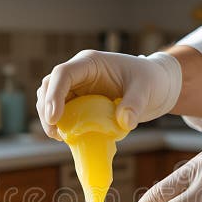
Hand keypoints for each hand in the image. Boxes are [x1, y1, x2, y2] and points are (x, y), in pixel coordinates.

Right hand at [37, 50, 181, 139]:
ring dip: (49, 117)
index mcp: (90, 63)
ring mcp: (77, 87)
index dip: (54, 95)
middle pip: (49, 86)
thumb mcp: (146, 89)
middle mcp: (79, 73)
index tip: (54, 118)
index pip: (63, 74)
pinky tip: (67, 138)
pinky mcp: (79, 102)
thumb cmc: (150, 80)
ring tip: (58, 137)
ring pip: (49, 98)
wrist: (155, 86)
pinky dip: (60, 124)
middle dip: (46, 108)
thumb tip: (125, 123)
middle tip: (54, 133)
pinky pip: (61, 112)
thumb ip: (135, 104)